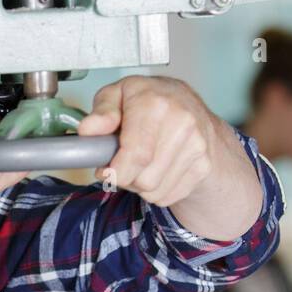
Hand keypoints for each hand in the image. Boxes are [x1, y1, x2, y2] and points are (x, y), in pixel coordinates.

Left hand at [78, 76, 262, 237]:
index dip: (115, 173)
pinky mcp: (203, 165)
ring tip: (140, 164)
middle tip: (122, 164)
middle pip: (145, 180)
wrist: (189, 104)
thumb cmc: (148, 100)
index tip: (106, 172)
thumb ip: (101, 113)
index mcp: (155, 104)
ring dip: (140, 186)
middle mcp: (181, 124)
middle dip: (126, 179)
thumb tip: (88, 131)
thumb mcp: (117, 95)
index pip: (136, 156)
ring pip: (155, 192)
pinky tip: (156, 168)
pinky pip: (168, 196)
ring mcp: (196, 146)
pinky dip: (156, 190)